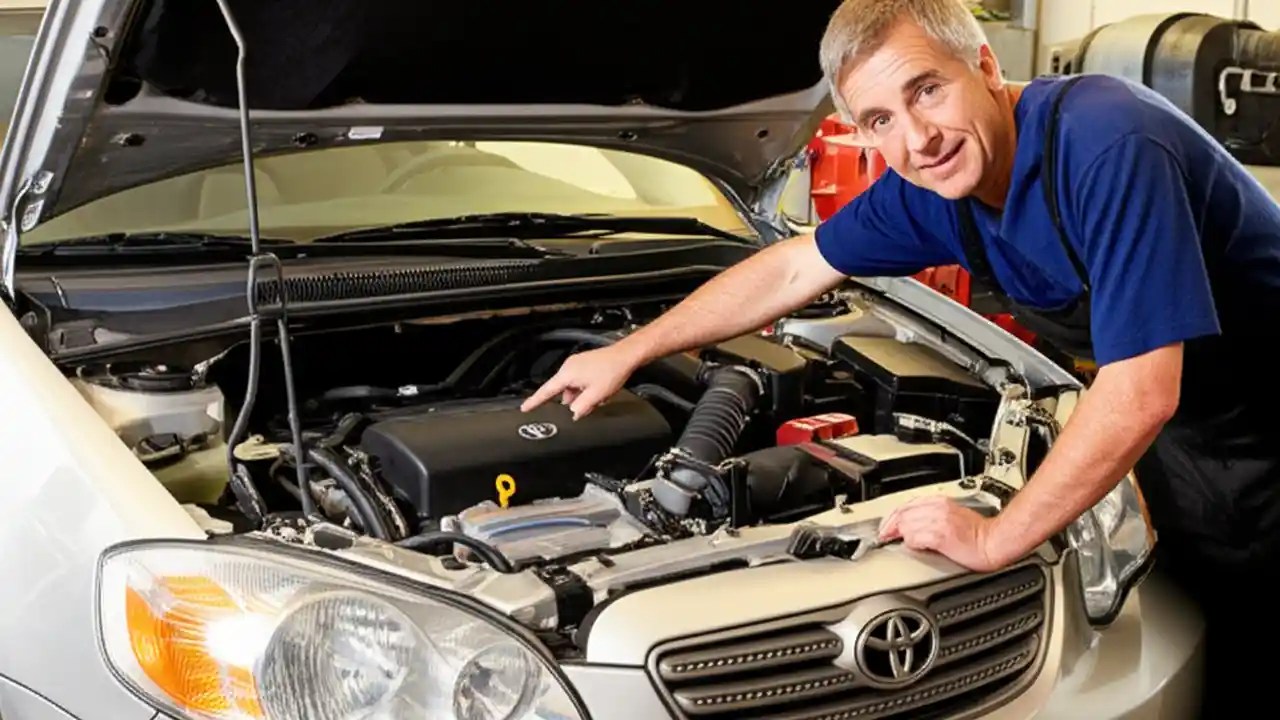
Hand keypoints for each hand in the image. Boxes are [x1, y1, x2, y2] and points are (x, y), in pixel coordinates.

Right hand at [520, 344, 639, 418]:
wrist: (626, 356)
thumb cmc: (612, 371)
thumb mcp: (596, 395)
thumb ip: (581, 407)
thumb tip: (573, 413)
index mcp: (567, 374)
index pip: (546, 391)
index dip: (535, 401)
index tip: (524, 408)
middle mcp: (569, 367)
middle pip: (564, 391)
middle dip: (574, 401)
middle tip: (591, 404)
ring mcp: (577, 364)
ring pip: (574, 387)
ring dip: (583, 395)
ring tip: (600, 396)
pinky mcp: (585, 364)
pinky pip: (580, 380)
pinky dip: (587, 388)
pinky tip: (600, 390)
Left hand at [877, 496, 1003, 572]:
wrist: (995, 542)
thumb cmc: (979, 533)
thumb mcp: (953, 514)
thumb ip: (933, 514)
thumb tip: (914, 523)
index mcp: (940, 502)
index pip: (907, 505)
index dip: (893, 517)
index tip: (887, 526)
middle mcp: (938, 509)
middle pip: (903, 514)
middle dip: (891, 526)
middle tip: (886, 536)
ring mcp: (938, 522)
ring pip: (906, 525)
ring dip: (902, 536)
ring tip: (903, 542)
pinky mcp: (940, 536)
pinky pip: (916, 538)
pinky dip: (912, 543)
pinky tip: (917, 546)